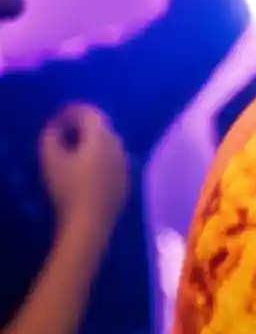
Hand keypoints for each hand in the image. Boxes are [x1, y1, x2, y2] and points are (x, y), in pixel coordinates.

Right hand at [39, 104, 129, 231]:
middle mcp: (119, 148)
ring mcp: (126, 165)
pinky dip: (102, 158)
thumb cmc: (68, 189)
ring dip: (94, 142)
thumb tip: (56, 127)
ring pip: (111, 145)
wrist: (90, 222)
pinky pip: (115, 161)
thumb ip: (51, 136)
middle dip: (84, 126)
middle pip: (103, 128)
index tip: (60, 116)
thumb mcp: (51, 160)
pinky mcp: (126, 181)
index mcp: (102, 139)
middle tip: (66, 132)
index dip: (75, 111)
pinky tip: (90, 169)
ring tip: (75, 150)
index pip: (93, 114)